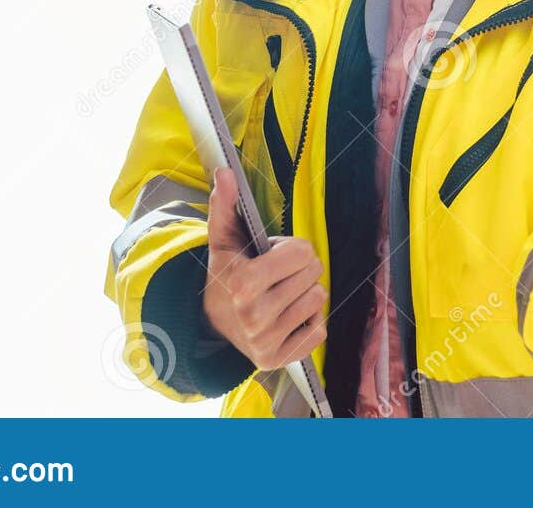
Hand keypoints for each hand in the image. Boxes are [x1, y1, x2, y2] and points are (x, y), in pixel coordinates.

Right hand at [202, 167, 326, 369]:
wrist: (213, 321)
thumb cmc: (227, 273)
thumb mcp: (224, 240)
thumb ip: (225, 205)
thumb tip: (225, 172)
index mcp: (243, 285)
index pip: (303, 253)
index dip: (292, 248)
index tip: (273, 254)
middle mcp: (254, 317)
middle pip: (314, 274)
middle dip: (300, 268)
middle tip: (277, 275)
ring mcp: (267, 342)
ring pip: (318, 300)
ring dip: (304, 293)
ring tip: (280, 294)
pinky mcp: (279, 360)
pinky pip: (319, 330)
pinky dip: (308, 321)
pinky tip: (286, 317)